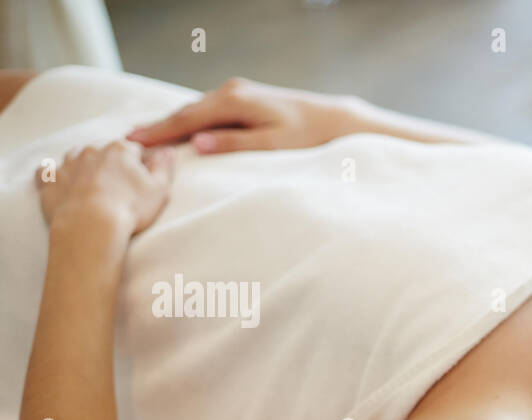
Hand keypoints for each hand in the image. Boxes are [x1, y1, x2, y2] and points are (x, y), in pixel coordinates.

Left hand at [36, 140, 174, 234]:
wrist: (91, 226)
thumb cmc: (129, 209)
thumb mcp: (160, 189)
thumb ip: (165, 166)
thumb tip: (169, 150)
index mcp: (119, 149)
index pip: (135, 150)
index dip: (141, 166)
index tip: (143, 182)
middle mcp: (91, 150)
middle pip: (104, 152)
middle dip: (112, 166)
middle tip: (120, 189)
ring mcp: (67, 163)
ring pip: (76, 158)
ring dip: (84, 168)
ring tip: (93, 189)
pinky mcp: (49, 180)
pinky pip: (46, 171)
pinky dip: (53, 176)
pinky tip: (61, 185)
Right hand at [126, 77, 357, 153]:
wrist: (332, 119)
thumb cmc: (307, 136)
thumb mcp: (272, 144)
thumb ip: (235, 144)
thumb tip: (197, 143)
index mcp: (235, 102)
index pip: (187, 119)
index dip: (159, 132)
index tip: (133, 142)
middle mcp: (231, 91)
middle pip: (186, 111)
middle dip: (157, 125)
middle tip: (127, 140)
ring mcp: (236, 92)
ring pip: (195, 109)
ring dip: (170, 122)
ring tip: (143, 135)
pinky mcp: (242, 98)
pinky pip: (207, 110)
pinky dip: (188, 119)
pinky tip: (177, 129)